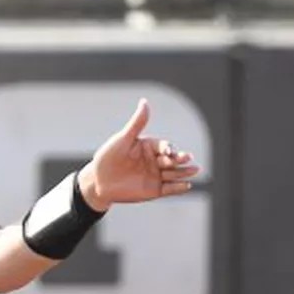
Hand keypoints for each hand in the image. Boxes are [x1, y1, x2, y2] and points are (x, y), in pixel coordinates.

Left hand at [77, 100, 200, 207]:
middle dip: (180, 159)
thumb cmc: (108, 157)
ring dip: (185, 172)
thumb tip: (145, 101)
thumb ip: (137, 123)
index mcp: (149, 147)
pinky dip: (179, 188)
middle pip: (172, 160)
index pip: (164, 146)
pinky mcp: (154, 191)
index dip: (169, 148)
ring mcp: (156, 176)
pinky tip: (187, 185)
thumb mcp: (123, 139)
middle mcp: (155, 161)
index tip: (169, 151)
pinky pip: (169, 189)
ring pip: (174, 174)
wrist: (98, 181)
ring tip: (195, 170)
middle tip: (188, 158)